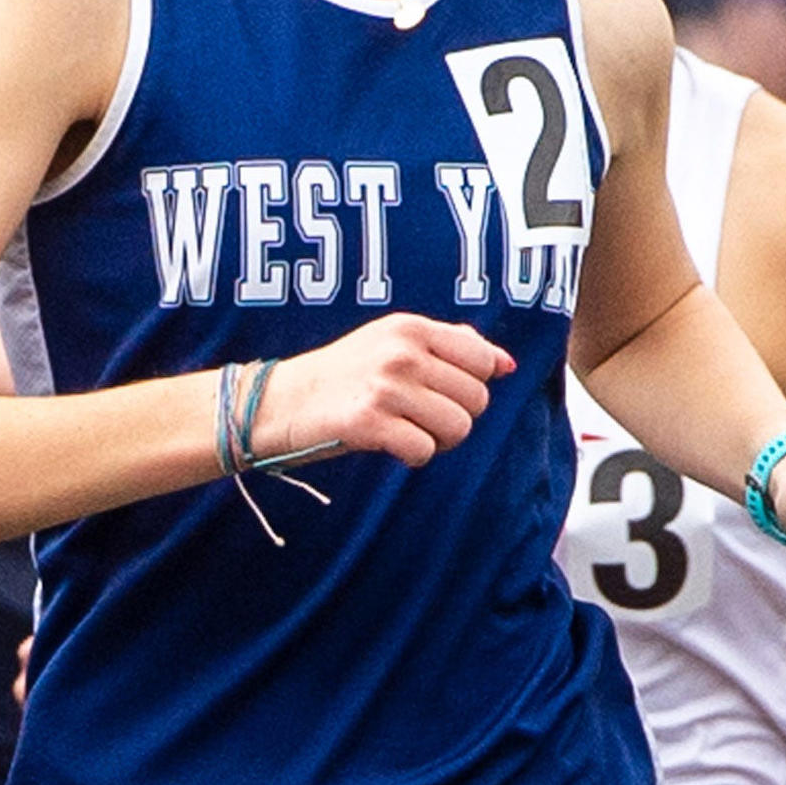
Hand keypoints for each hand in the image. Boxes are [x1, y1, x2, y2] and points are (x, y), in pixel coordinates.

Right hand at [256, 315, 511, 470]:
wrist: (279, 402)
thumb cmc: (343, 376)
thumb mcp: (393, 343)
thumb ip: (451, 347)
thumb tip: (507, 364)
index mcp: (411, 328)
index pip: (483, 360)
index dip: (472, 386)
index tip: (441, 394)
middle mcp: (401, 352)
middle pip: (476, 399)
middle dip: (456, 418)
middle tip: (421, 419)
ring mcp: (385, 386)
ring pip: (457, 428)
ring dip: (438, 441)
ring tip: (408, 432)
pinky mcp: (368, 423)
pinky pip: (424, 450)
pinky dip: (414, 457)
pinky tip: (392, 446)